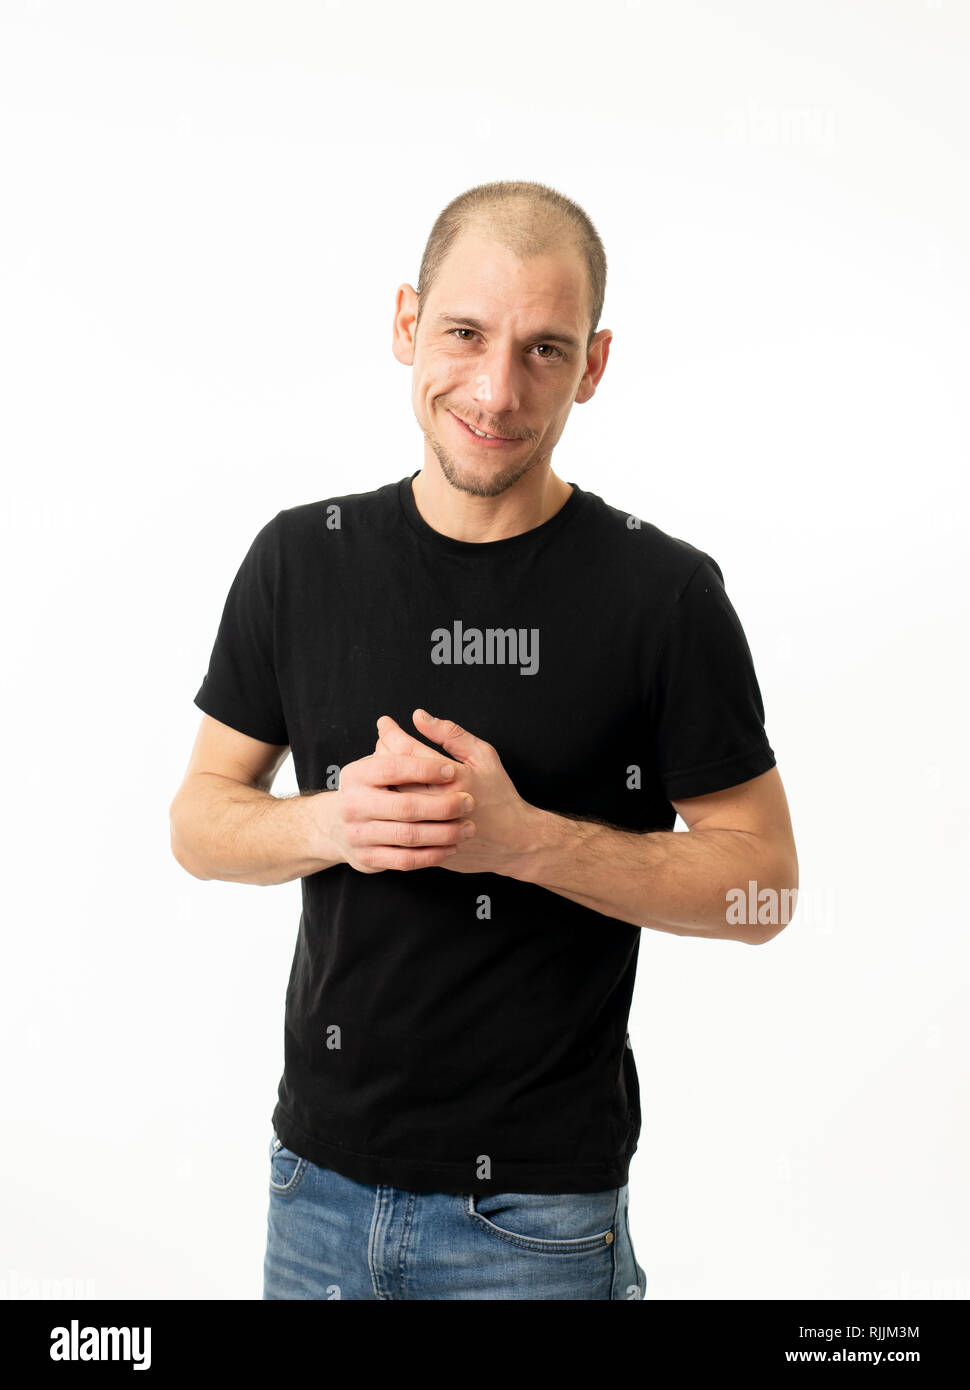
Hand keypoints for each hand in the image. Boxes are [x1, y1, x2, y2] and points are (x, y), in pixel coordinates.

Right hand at [325, 747, 471, 872]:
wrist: (334, 828)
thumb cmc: (371, 789)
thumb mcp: (378, 763)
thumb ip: (402, 743)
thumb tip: (419, 716)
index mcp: (356, 775)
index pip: (393, 767)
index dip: (425, 768)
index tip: (452, 770)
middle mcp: (352, 805)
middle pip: (404, 806)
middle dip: (443, 805)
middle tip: (469, 802)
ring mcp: (358, 835)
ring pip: (408, 836)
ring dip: (443, 833)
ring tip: (468, 827)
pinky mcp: (368, 860)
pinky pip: (405, 860)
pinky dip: (432, 855)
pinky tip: (451, 847)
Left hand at [372, 709, 536, 875]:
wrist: (513, 841)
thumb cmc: (499, 794)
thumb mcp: (484, 756)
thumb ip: (451, 734)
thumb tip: (418, 716)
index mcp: (451, 777)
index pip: (406, 749)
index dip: (390, 732)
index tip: (385, 723)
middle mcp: (436, 802)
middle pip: (391, 774)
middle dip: (381, 753)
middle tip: (383, 743)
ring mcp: (429, 826)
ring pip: (390, 798)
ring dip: (383, 780)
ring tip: (386, 766)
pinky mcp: (425, 844)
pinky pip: (396, 822)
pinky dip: (391, 805)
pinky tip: (394, 793)